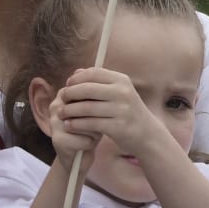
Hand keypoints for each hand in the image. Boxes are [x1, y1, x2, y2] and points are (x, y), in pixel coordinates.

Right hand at [47, 99, 99, 170]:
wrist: (77, 156)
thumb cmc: (88, 129)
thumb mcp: (93, 111)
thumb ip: (94, 101)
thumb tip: (99, 104)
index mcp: (63, 95)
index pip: (86, 92)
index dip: (98, 104)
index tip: (96, 113)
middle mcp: (55, 106)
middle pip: (87, 107)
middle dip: (96, 119)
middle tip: (94, 126)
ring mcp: (54, 123)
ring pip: (87, 124)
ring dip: (94, 132)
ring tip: (89, 135)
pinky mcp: (58, 140)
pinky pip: (85, 140)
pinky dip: (90, 144)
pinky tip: (84, 145)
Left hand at [53, 67, 172, 158]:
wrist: (147, 135)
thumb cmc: (126, 111)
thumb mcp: (118, 92)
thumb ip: (98, 82)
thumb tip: (76, 72)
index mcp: (121, 80)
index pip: (93, 73)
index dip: (76, 78)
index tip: (67, 85)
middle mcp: (123, 93)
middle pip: (87, 89)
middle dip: (70, 93)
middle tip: (61, 99)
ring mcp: (122, 110)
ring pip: (87, 107)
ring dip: (70, 110)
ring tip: (61, 113)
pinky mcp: (118, 127)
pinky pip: (90, 123)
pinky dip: (76, 124)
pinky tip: (69, 125)